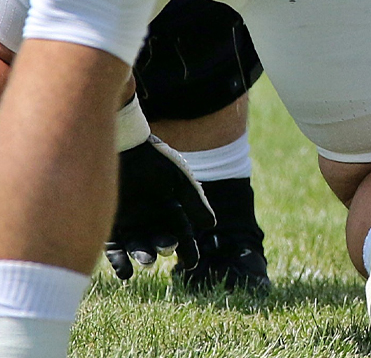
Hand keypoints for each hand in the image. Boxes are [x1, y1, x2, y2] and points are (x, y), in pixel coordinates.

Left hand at [105, 136, 215, 279]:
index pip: (183, 234)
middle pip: (161, 241)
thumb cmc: (155, 160)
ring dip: (143, 257)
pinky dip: (120, 263)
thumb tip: (210, 225)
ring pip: (139, 248)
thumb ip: (194, 202)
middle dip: (164, 248)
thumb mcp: (180, 180)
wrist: (124, 147)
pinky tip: (126, 273)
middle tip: (166, 249)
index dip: (188, 249)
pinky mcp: (111, 226)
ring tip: (146, 262)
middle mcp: (151, 220)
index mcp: (171, 209)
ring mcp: (130, 224)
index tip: (190, 263)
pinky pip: (115, 250)